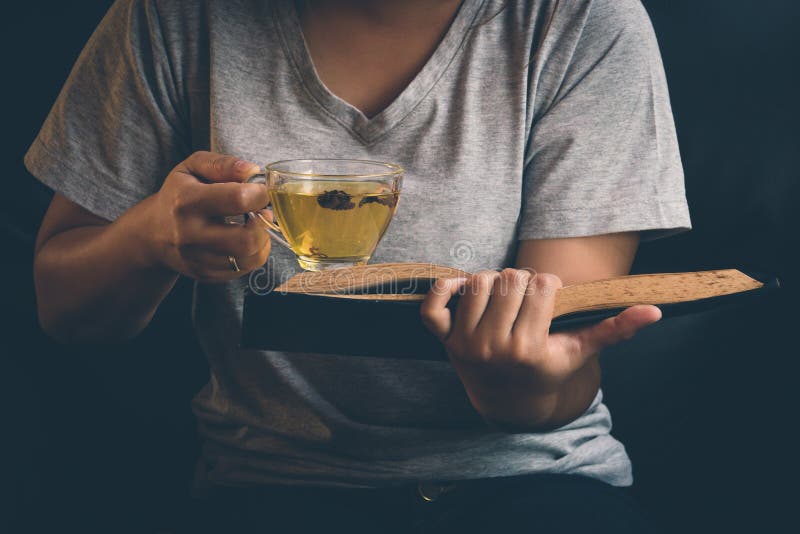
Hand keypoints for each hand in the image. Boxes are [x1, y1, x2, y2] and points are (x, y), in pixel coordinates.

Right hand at [138, 151, 270, 281]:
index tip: (262, 190)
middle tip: (264, 212)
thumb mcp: (193, 167)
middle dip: (265, 224)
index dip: (260, 194)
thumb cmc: (179, 194)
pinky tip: (245, 239)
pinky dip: (254, 254)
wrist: (154, 232)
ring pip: (250, 258)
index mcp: (187, 201)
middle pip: (246, 239)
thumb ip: (223, 164)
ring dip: (263, 240)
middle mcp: (190, 234)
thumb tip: (252, 171)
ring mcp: (197, 259)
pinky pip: (245, 269)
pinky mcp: (205, 274)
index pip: (238, 199)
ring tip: (256, 225)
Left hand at [421, 269, 661, 428]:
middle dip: (524, 281)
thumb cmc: (547, 369)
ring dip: (493, 280)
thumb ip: (614, 330)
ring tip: (505, 295)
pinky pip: (433, 305)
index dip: (550, 285)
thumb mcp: (579, 353)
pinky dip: (445, 289)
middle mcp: (493, 347)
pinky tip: (464, 288)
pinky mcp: (444, 340)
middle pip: (510, 279)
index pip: (543, 286)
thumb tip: (654, 312)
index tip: (551, 298)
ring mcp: (465, 344)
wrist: (509, 402)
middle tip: (528, 295)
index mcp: (529, 349)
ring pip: (478, 282)